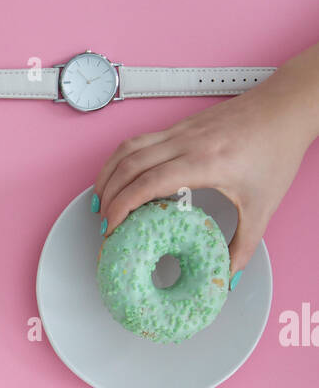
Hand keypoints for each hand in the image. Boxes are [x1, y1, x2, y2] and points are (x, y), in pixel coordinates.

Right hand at [93, 44, 318, 274]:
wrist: (287, 109)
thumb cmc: (277, 149)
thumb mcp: (262, 207)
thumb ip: (243, 247)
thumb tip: (226, 278)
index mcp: (205, 162)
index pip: (147, 182)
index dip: (122, 206)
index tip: (111, 229)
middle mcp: (187, 142)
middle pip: (129, 166)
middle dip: (108, 196)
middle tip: (103, 224)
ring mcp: (181, 130)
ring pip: (128, 148)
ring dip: (108, 174)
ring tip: (100, 200)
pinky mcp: (181, 125)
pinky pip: (139, 141)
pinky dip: (121, 161)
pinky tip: (120, 176)